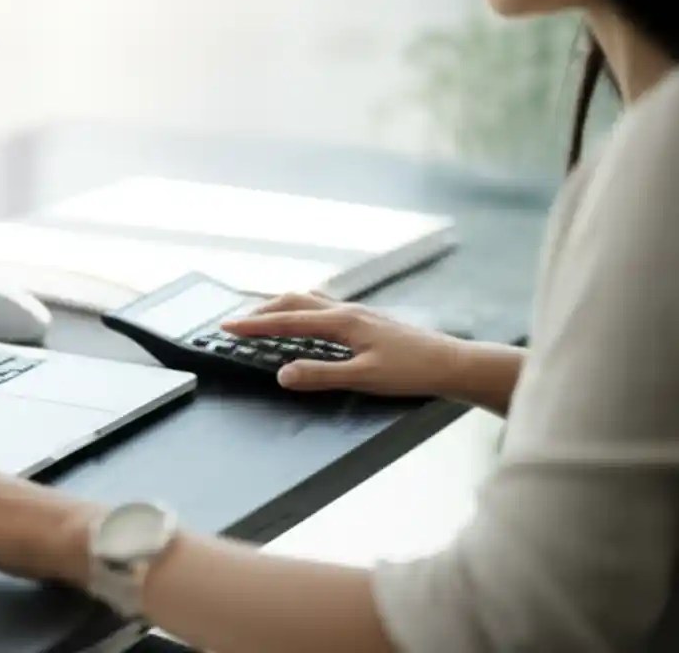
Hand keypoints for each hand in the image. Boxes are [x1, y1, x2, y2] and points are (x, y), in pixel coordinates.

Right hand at [221, 291, 464, 395]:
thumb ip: (320, 375)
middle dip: (263, 310)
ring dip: (282, 307)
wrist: (452, 363)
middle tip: (238, 322)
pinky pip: (323, 307)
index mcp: (342, 322)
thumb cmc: (412, 371)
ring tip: (264, 317)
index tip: (227, 326)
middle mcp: (347, 311)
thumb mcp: (363, 378)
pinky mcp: (367, 320)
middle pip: (294, 301)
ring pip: (309, 301)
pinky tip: (306, 322)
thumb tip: (281, 373)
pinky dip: (302, 311)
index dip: (255, 324)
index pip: (287, 321)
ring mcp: (358, 313)